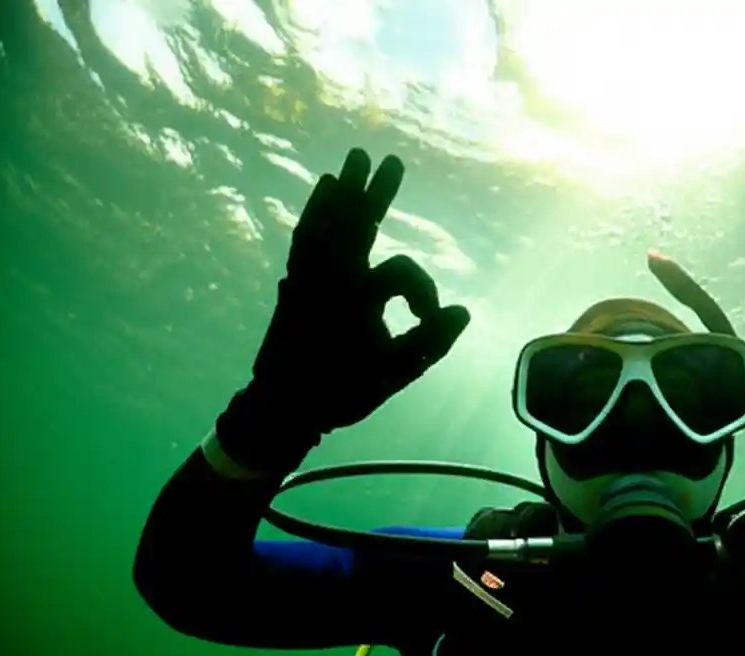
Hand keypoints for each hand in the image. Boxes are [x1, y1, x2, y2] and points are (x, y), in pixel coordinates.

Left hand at [216, 149, 469, 473]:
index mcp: (356, 298)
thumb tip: (462, 311)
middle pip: (356, 223)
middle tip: (391, 160)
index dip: (424, 293)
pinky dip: (315, 210)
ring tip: (353, 161)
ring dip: (343, 191)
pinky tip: (322, 192)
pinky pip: (305, 235)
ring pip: (326, 221)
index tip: (429, 322)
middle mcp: (330, 277)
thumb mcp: (393, 374)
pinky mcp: (294, 280)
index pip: (403, 273)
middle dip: (375, 192)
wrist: (281, 405)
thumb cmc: (341, 391)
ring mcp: (308, 276)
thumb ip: (430, 343)